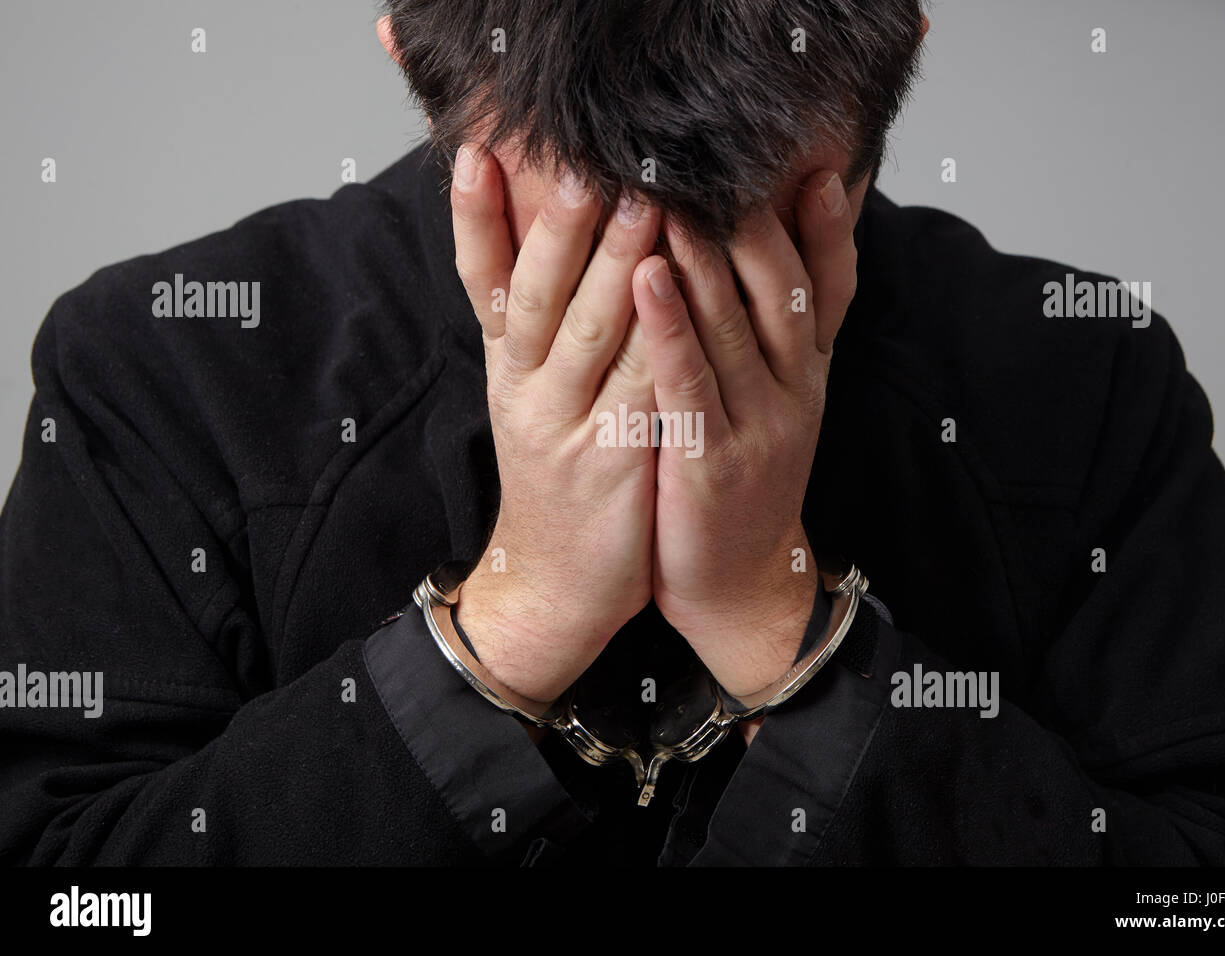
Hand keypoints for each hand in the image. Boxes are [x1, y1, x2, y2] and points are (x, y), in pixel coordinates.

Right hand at [448, 143, 661, 705]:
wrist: (555, 587)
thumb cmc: (558, 482)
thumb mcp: (535, 402)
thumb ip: (545, 332)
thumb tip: (554, 249)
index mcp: (509, 370)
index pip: (482, 282)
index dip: (475, 219)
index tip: (476, 151)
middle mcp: (527, 391)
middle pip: (537, 294)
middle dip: (558, 223)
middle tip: (581, 155)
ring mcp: (566, 427)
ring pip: (589, 333)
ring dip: (611, 265)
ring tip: (638, 199)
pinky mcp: (610, 464)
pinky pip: (638, 391)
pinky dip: (658, 340)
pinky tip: (677, 298)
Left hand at [632, 170, 861, 698]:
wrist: (742, 586)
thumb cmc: (743, 483)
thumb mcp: (775, 405)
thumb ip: (774, 336)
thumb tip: (773, 259)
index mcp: (808, 374)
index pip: (829, 286)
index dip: (826, 227)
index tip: (813, 166)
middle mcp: (795, 390)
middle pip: (783, 289)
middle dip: (751, 220)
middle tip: (716, 155)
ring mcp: (758, 425)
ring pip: (735, 325)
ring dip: (704, 255)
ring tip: (672, 192)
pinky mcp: (712, 461)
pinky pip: (691, 383)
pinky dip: (671, 329)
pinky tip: (647, 279)